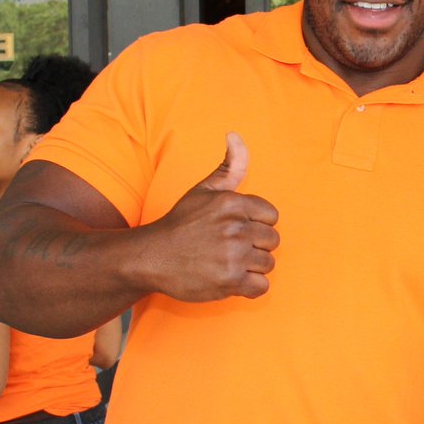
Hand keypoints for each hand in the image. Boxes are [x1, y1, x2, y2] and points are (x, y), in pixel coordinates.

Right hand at [142, 133, 278, 301]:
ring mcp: (234, 255)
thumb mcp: (203, 190)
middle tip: (230, 248)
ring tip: (228, 263)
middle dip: (255, 246)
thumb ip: (229, 166)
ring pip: (268, 264)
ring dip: (251, 267)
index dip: (256, 225)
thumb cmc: (181, 223)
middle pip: (272, 241)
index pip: (272, 217)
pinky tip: (231, 280)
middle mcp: (236, 228)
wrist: (151, 257)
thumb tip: (235, 135)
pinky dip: (249, 288)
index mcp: (233, 203)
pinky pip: (261, 287)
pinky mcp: (230, 281)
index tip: (236, 230)